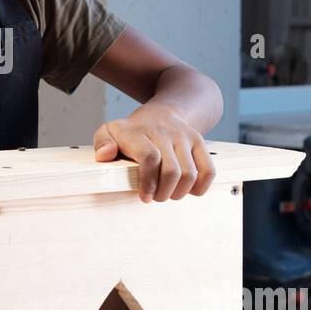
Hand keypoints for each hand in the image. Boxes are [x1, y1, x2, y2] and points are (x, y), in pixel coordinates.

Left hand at [92, 104, 215, 201]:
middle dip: (163, 192)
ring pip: (190, 174)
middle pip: (171, 170)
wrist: (163, 113)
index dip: (148, 182)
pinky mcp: (199, 142)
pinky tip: (188, 190)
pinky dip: (200, 187)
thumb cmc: (133, 131)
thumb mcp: (110, 131)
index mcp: (138, 131)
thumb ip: (102, 142)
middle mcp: (163, 132)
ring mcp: (184, 136)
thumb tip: (104, 155)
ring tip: (168, 193)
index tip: (144, 197)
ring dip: (179, 192)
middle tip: (155, 197)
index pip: (149, 157)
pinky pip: (208, 170)